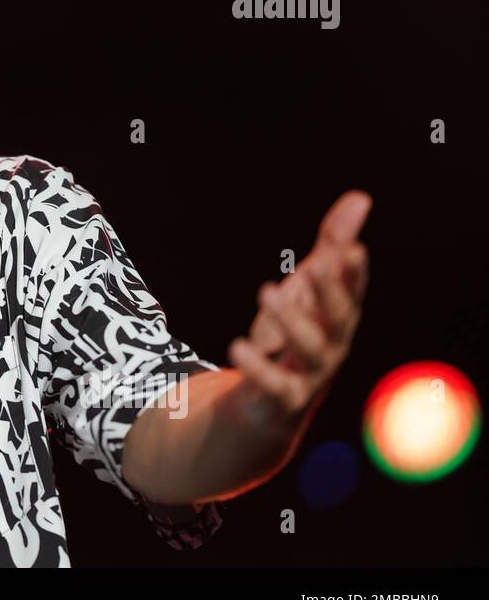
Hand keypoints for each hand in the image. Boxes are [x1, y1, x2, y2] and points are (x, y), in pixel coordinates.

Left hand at [228, 190, 371, 426]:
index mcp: (339, 315)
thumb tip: (360, 198)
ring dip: (292, 320)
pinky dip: (259, 367)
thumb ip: (331, 246)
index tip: (353, 249)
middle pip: (340, 319)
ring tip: (267, 290)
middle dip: (331, 293)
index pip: (353, 291)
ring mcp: (312, 373)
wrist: (269, 401)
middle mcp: (333, 344)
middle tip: (318, 266)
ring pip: (311, 349)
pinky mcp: (285, 398)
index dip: (354, 273)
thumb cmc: (294, 331)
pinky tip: (239, 345)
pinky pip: (277, 385)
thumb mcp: (307, 285)